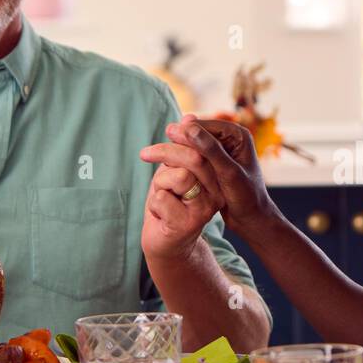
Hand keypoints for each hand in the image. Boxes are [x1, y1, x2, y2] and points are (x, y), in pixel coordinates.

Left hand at [138, 121, 227, 262]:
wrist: (167, 245)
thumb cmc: (170, 205)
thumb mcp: (175, 172)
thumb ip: (182, 149)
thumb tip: (189, 116)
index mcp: (218, 179)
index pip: (205, 148)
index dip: (185, 135)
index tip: (168, 130)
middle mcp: (217, 193)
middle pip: (195, 158)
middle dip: (166, 151)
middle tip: (144, 154)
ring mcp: (205, 209)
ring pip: (179, 177)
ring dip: (160, 183)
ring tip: (162, 196)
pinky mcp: (188, 224)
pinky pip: (162, 198)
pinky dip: (154, 204)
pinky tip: (161, 215)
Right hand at [160, 114, 276, 235]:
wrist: (252, 219)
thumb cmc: (246, 198)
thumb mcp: (228, 173)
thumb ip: (210, 150)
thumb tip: (188, 127)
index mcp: (238, 135)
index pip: (207, 126)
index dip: (186, 130)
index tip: (166, 133)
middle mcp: (230, 139)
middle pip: (198, 133)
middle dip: (177, 140)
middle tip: (154, 146)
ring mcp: (222, 150)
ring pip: (193, 145)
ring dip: (176, 151)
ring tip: (155, 155)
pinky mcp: (215, 162)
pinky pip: (194, 156)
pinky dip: (181, 160)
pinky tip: (167, 166)